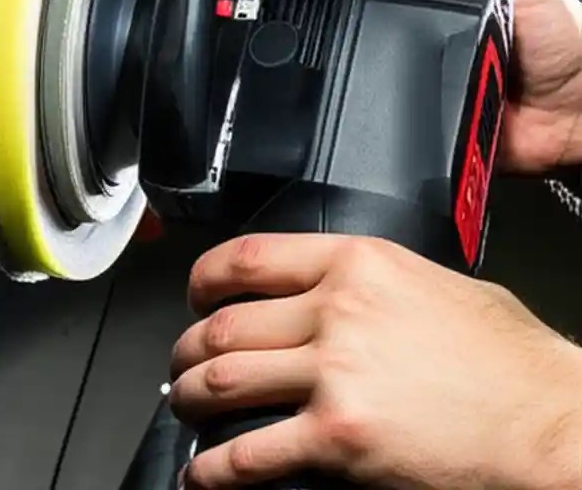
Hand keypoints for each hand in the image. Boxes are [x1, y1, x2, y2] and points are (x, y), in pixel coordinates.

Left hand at [169, 234, 581, 489]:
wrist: (554, 421)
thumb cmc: (512, 362)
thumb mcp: (435, 286)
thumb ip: (369, 283)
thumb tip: (327, 292)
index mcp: (357, 265)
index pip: (246, 259)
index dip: (202, 281)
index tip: (194, 298)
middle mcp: (337, 312)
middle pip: (222, 326)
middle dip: (186, 350)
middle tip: (183, 364)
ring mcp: (335, 375)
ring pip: (220, 381)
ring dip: (188, 399)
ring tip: (186, 408)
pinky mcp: (338, 438)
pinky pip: (249, 453)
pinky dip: (213, 469)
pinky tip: (204, 474)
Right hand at [331, 0, 581, 172]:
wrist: (570, 115)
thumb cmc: (563, 39)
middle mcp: (421, 10)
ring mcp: (408, 52)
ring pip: (354, 36)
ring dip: (345, 26)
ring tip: (350, 10)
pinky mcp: (402, 97)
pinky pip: (367, 88)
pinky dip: (359, 78)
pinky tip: (362, 63)